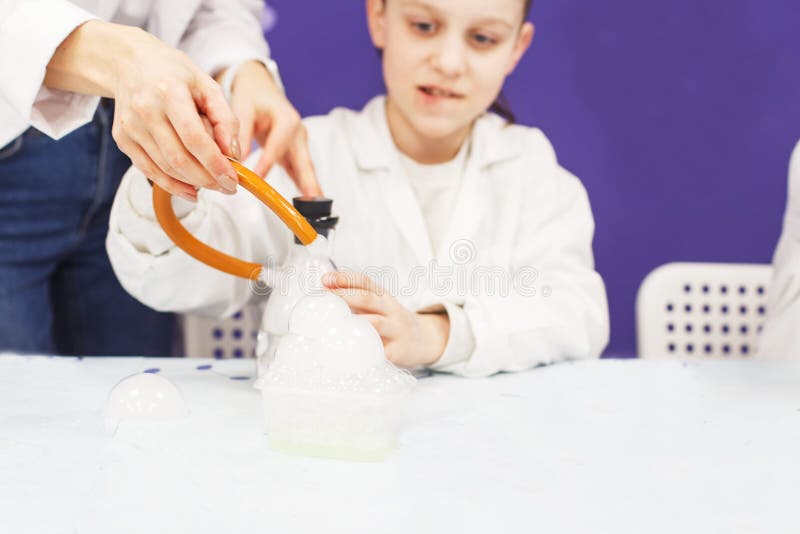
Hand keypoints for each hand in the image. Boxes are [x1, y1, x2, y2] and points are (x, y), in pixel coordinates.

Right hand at [45, 20, 241, 201]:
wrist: (129, 63)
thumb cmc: (174, 73)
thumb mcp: (207, 85)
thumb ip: (225, 118)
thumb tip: (234, 153)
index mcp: (169, 92)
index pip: (194, 138)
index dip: (215, 164)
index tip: (233, 180)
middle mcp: (145, 111)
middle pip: (179, 159)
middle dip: (208, 179)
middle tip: (228, 187)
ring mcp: (131, 127)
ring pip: (165, 168)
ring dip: (193, 183)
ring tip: (214, 185)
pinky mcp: (123, 138)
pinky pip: (149, 170)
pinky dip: (172, 185)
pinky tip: (191, 190)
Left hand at [227, 61, 321, 196]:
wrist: (260, 86)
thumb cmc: (252, 95)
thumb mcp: (243, 108)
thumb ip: (240, 133)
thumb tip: (235, 159)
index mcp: (286, 120)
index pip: (277, 146)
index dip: (267, 163)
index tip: (258, 179)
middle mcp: (297, 132)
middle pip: (304, 161)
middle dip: (308, 182)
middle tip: (313, 200)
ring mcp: (298, 143)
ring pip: (305, 168)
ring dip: (310, 187)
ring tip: (314, 208)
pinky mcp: (294, 150)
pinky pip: (300, 169)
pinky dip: (303, 184)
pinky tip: (307, 201)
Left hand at [323, 271, 449, 367]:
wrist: (424, 340)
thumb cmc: (391, 322)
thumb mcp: (380, 305)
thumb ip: (357, 300)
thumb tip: (323, 294)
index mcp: (384, 297)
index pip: (365, 282)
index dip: (345, 278)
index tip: (325, 279)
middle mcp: (391, 310)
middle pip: (368, 299)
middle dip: (345, 296)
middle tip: (325, 298)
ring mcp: (395, 331)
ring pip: (374, 324)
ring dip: (353, 323)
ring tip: (333, 325)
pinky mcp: (396, 352)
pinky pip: (379, 352)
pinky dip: (363, 352)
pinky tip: (347, 353)